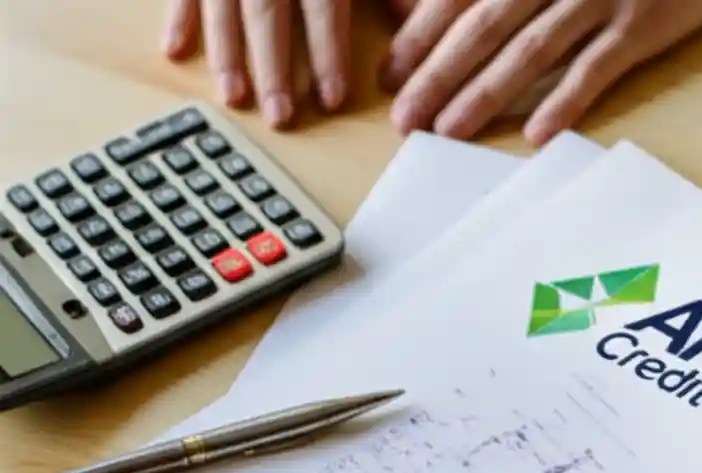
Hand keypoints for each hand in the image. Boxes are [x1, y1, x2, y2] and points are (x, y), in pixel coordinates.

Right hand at [163, 0, 353, 127]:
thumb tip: (412, 16)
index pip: (323, 8)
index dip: (329, 54)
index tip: (332, 99)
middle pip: (267, 14)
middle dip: (273, 69)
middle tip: (279, 117)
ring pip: (221, 8)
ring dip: (226, 55)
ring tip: (233, 97)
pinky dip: (177, 19)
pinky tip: (173, 52)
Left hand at [381, 0, 701, 143]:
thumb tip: (415, 7)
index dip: (420, 36)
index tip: (389, 77)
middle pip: (485, 25)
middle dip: (439, 74)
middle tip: (405, 119)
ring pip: (531, 49)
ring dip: (485, 92)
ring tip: (449, 132)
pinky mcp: (641, 24)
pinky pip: (596, 67)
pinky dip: (564, 101)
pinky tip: (535, 133)